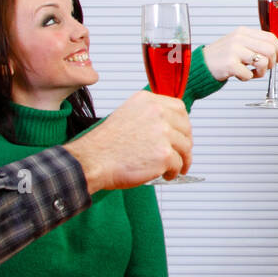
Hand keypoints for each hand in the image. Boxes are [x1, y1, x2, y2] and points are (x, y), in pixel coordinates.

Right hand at [65, 91, 192, 190]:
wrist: (91, 161)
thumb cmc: (104, 145)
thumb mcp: (126, 116)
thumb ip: (148, 117)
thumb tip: (170, 127)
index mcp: (147, 101)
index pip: (179, 108)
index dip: (182, 124)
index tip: (182, 134)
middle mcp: (157, 113)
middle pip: (186, 128)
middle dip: (185, 143)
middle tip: (181, 154)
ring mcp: (163, 133)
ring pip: (185, 147)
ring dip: (182, 160)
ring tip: (175, 168)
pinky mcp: (164, 154)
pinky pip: (178, 164)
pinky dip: (174, 172)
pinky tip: (166, 175)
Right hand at [201, 26, 277, 80]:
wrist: (200, 65)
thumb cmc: (221, 57)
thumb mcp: (238, 44)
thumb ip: (254, 44)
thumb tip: (276, 51)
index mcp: (243, 32)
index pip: (271, 37)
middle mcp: (239, 38)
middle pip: (270, 50)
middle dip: (272, 63)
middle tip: (264, 69)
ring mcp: (234, 50)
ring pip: (264, 62)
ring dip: (261, 73)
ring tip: (251, 73)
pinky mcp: (230, 63)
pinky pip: (249, 74)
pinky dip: (247, 78)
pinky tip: (239, 75)